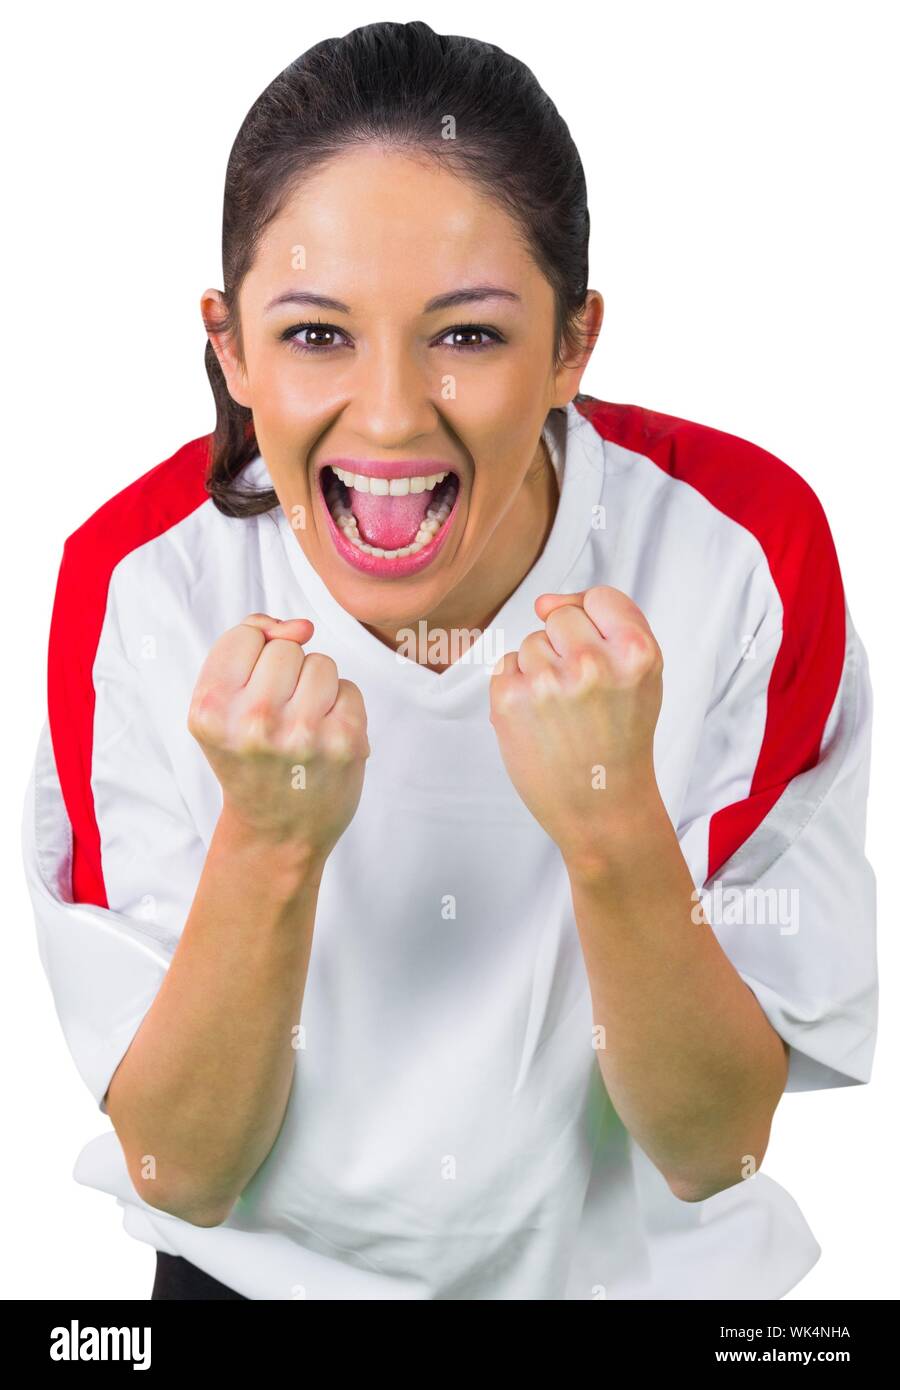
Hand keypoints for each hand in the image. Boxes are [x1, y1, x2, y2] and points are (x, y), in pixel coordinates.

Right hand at [188, 613, 369, 860]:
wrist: (278, 832)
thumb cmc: (250, 759)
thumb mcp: (223, 705)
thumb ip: (250, 645)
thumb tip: (302, 625)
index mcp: (210, 710)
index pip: (245, 636)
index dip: (254, 657)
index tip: (250, 694)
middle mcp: (253, 723)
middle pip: (285, 649)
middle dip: (286, 675)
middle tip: (277, 720)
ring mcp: (302, 734)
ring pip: (321, 663)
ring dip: (316, 689)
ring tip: (301, 728)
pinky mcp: (345, 743)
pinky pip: (349, 688)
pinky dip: (341, 708)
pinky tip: (324, 740)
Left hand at [488, 586, 663, 866]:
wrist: (602, 807)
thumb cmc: (622, 738)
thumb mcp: (641, 676)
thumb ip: (607, 625)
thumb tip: (544, 602)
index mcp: (637, 653)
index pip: (601, 598)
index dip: (596, 623)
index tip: (600, 657)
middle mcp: (593, 664)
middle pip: (561, 616)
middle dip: (567, 647)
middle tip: (583, 695)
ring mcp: (548, 682)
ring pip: (532, 642)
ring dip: (541, 670)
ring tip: (563, 713)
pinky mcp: (510, 700)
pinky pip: (506, 665)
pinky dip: (518, 688)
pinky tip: (540, 720)